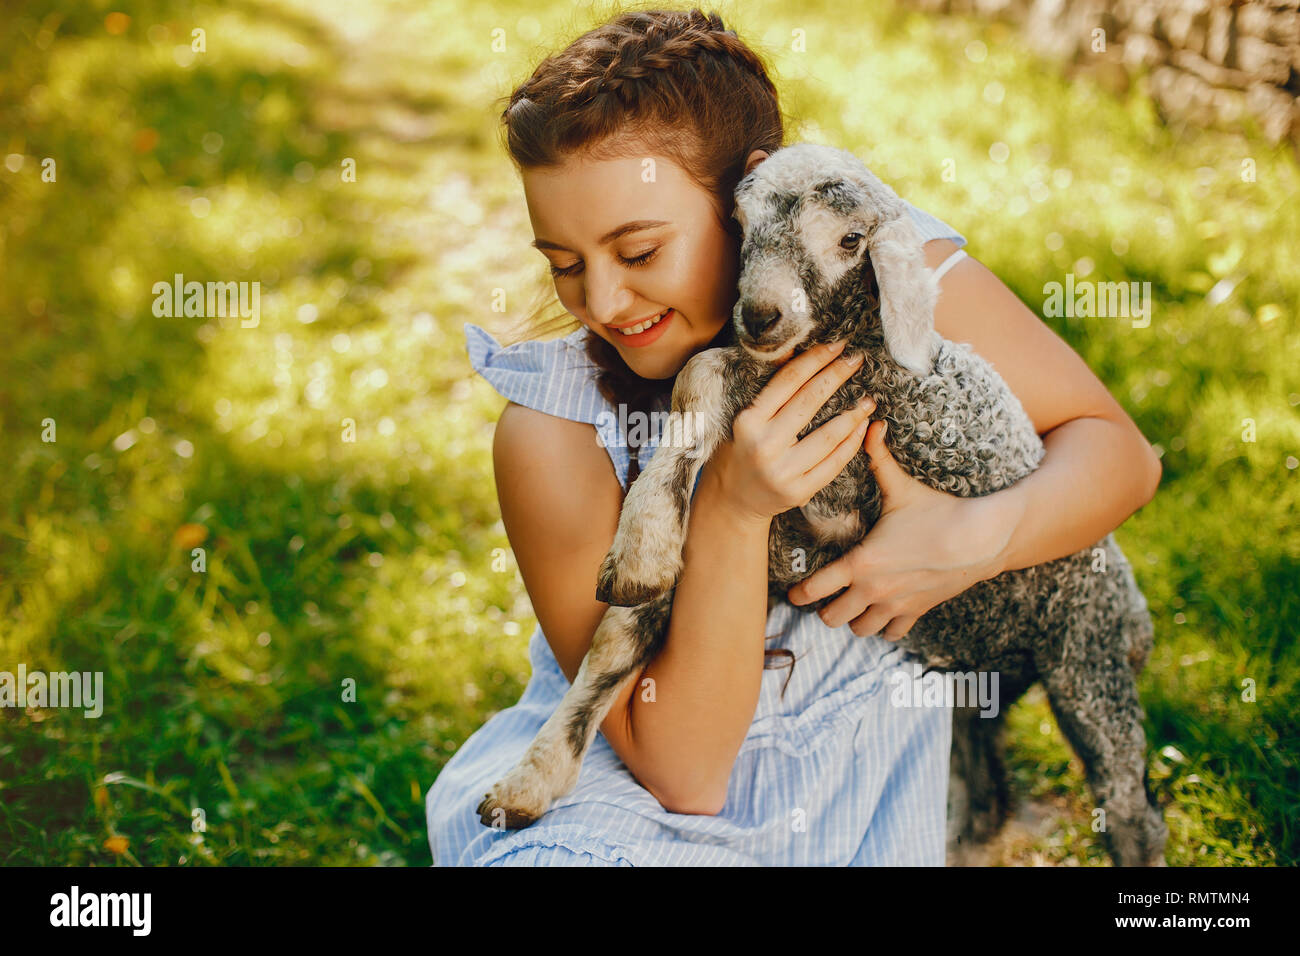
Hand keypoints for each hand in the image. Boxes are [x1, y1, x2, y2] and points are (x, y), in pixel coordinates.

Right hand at [704, 339, 875, 526]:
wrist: (734, 498)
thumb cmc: (743, 449)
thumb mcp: (746, 418)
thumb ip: (771, 391)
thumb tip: (796, 351)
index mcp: (748, 421)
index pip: (788, 380)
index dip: (815, 358)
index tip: (837, 345)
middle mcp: (764, 445)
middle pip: (810, 401)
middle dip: (838, 375)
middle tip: (857, 360)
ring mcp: (783, 471)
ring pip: (829, 435)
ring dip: (854, 414)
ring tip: (868, 399)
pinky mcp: (799, 491)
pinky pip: (834, 463)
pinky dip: (852, 443)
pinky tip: (862, 428)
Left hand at [787, 417, 1017, 637]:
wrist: (981, 539)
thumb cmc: (939, 512)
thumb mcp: (903, 488)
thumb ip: (879, 458)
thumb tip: (870, 424)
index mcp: (861, 563)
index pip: (815, 589)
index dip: (798, 594)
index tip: (792, 593)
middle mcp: (874, 591)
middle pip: (832, 619)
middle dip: (824, 609)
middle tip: (824, 596)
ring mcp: (896, 605)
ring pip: (860, 631)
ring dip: (854, 620)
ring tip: (853, 604)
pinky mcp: (917, 612)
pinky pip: (892, 634)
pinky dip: (884, 626)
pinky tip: (884, 610)